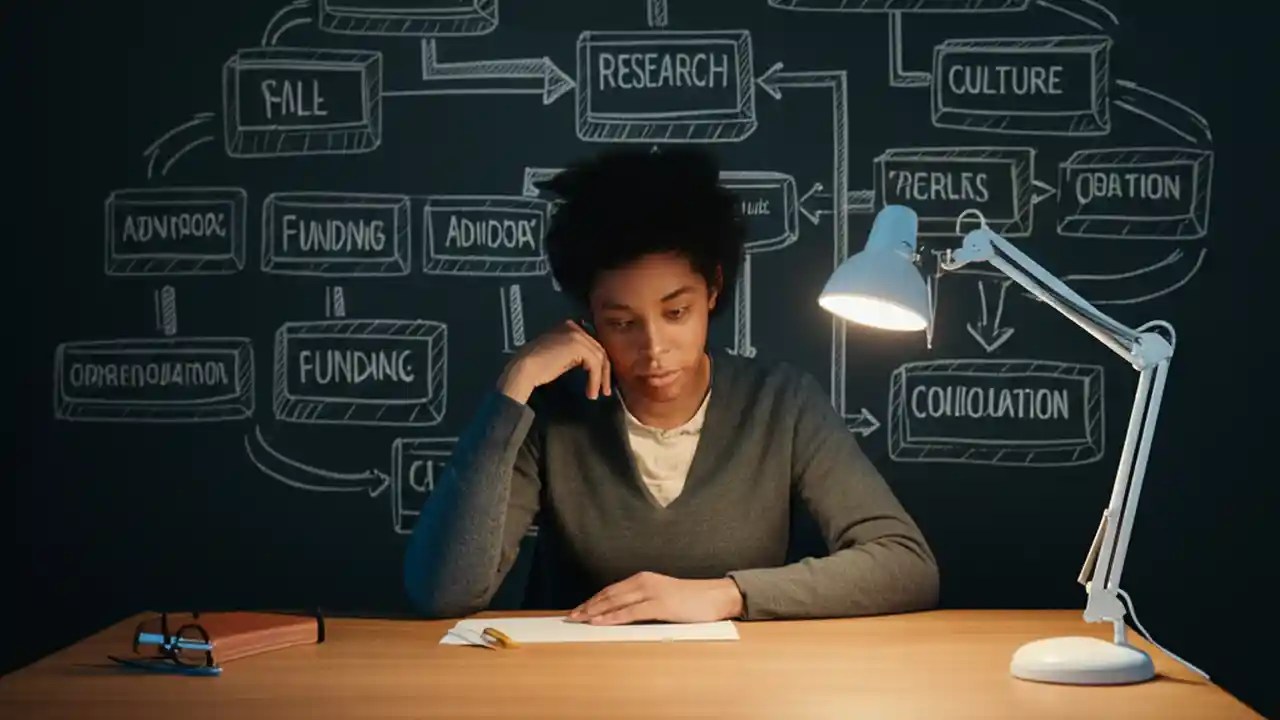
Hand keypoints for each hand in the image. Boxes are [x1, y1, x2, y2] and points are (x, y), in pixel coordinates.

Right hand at [497, 319, 610, 402]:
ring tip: (595, 393)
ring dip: (600, 378)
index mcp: (569, 327)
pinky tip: (590, 391)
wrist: (524, 369)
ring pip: (599, 357)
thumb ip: (575, 354)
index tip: (600, 380)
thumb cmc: (537, 367)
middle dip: (604, 372)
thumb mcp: (561, 356)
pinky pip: (594, 364)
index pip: (592, 344)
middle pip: (599, 349)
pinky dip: (595, 379)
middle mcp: (574, 327)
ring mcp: (576, 334)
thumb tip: (591, 365)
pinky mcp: (577, 345)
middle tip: (604, 390)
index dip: (599, 363)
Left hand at [566, 572, 743, 624]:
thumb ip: (643, 602)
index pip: (611, 590)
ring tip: (579, 619)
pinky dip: (612, 617)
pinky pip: (630, 612)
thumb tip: (622, 614)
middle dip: (588, 605)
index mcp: (643, 579)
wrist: (715, 597)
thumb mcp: (662, 597)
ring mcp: (652, 593)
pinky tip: (600, 622)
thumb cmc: (690, 600)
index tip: (578, 609)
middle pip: (609, 594)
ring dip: (595, 611)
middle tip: (571, 616)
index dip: (593, 600)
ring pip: (616, 601)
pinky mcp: (660, 605)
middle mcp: (644, 582)